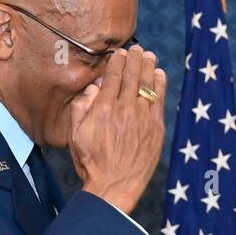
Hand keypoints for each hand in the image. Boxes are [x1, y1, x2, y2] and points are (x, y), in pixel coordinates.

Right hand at [68, 46, 168, 214]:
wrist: (114, 186)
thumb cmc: (91, 163)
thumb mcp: (75, 135)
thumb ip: (81, 107)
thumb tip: (93, 88)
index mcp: (103, 108)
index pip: (113, 76)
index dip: (117, 61)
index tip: (120, 53)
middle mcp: (124, 109)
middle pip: (132, 75)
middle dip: (135, 59)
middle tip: (137, 48)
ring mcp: (143, 118)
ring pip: (148, 85)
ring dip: (149, 67)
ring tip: (149, 56)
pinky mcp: (156, 129)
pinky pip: (159, 100)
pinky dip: (160, 85)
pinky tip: (159, 75)